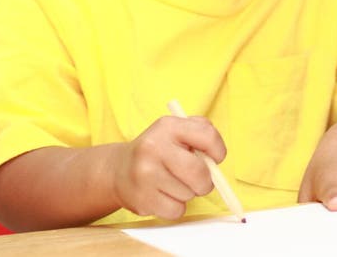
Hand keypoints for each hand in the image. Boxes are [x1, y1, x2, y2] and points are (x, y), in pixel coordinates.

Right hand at [111, 115, 226, 219]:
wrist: (119, 169)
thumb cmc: (158, 150)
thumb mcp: (175, 130)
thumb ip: (200, 134)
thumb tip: (216, 159)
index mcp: (168, 126)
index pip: (207, 136)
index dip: (218, 150)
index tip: (216, 157)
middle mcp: (154, 147)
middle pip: (199, 172)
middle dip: (205, 181)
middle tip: (199, 180)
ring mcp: (146, 174)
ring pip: (188, 194)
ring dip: (187, 193)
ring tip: (172, 183)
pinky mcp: (142, 198)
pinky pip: (176, 210)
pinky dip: (176, 207)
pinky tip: (164, 195)